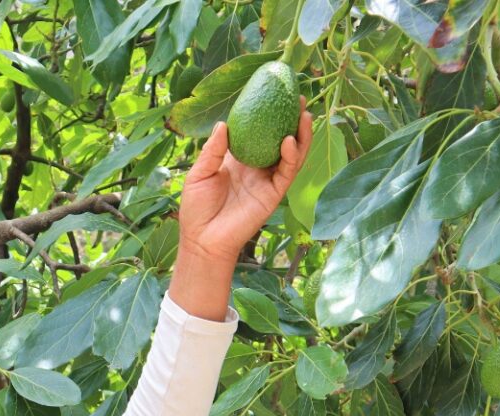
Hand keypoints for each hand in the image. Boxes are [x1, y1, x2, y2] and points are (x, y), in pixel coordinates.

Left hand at [178, 97, 313, 264]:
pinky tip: (289, 140)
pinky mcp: (273, 194)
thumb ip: (213, 150)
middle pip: (280, 138)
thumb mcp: (199, 173)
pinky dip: (291, 155)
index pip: (258, 132)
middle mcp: (257, 167)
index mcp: (239, 159)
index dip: (267, 114)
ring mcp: (267, 180)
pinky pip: (286, 172)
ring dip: (300, 134)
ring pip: (291, 154)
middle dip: (291, 119)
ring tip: (303, 113)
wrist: (202, 239)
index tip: (272, 93)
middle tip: (298, 96)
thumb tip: (223, 124)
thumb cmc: (196, 208)